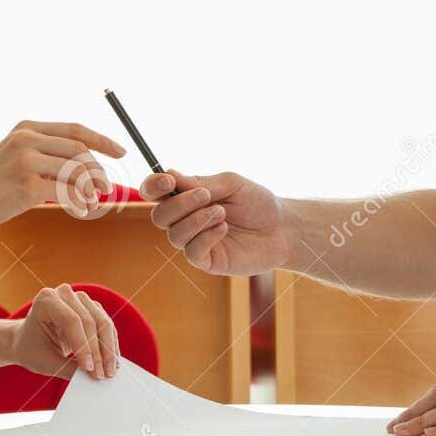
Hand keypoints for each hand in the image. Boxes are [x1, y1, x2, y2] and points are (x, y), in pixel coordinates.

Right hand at [0, 121, 125, 232]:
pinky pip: (67, 192)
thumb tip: (84, 165)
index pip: (75, 129)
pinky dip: (80, 202)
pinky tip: (80, 210)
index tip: (120, 152)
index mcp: (26, 128)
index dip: (102, 140)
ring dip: (92, 189)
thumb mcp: (13, 156)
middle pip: (80, 150)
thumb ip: (43, 153)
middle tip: (107, 188)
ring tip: (93, 203)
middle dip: (99, 170)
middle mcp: (27, 139)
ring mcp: (27, 161)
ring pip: (76, 171)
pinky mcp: (27, 186)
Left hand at [6, 284, 120, 379]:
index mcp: (46, 300)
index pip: (70, 321)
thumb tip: (91, 378)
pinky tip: (112, 361)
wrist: (28, 340)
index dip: (83, 345)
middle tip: (102, 374)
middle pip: (89, 321)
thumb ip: (68, 369)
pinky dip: (110, 344)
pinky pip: (106, 325)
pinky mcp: (92, 306)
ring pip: (102, 322)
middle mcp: (64, 293)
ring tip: (110, 371)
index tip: (89, 368)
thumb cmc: (32, 349)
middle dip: (98, 351)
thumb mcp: (46, 362)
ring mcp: (80, 298)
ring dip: (108, 349)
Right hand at [141, 170, 287, 275]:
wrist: (283, 228)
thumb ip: (201, 181)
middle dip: (179, 204)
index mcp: (187, 197)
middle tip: (205, 195)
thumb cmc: (257, 203)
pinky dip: (206, 237)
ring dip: (196, 221)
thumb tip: (170, 174)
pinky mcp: (208, 260)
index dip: (153, 186)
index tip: (168, 181)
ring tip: (221, 213)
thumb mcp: (231, 183)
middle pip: (159, 216)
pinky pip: (192, 252)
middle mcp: (186, 220)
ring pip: (174, 235)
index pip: (155, 193)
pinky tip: (224, 229)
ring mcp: (195, 242)